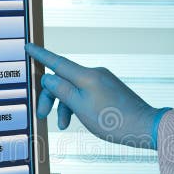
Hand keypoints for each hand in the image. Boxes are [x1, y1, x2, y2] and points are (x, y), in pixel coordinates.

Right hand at [25, 43, 168, 148]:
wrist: (144, 127)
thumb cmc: (113, 120)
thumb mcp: (80, 107)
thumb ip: (61, 91)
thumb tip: (48, 77)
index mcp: (86, 76)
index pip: (57, 62)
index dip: (40, 55)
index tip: (28, 46)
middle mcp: (95, 73)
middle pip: (63, 79)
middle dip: (50, 96)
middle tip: (43, 115)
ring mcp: (103, 81)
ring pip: (74, 89)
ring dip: (64, 106)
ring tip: (63, 125)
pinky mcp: (109, 89)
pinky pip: (86, 93)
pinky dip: (77, 105)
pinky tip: (78, 119)